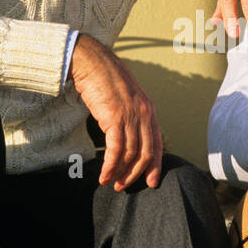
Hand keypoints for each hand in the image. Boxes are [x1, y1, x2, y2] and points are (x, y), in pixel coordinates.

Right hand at [68, 33, 162, 190]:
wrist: (89, 61)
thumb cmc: (103, 78)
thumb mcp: (123, 98)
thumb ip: (129, 114)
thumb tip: (126, 135)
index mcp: (148, 109)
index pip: (157, 143)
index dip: (155, 165)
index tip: (151, 181)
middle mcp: (143, 113)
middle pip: (146, 153)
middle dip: (136, 174)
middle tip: (124, 186)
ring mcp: (130, 115)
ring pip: (131, 154)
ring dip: (120, 173)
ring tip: (111, 183)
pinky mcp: (114, 117)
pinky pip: (116, 150)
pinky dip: (110, 166)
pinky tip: (104, 175)